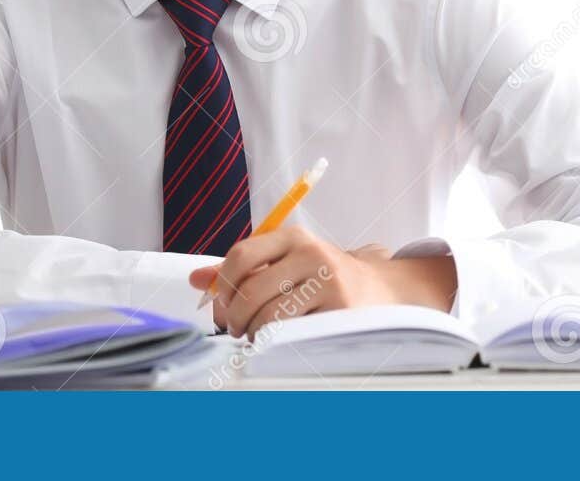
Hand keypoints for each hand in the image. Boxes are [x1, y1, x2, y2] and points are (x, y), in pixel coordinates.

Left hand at [187, 226, 457, 339]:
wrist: (383, 291)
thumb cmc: (324, 278)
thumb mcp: (287, 263)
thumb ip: (243, 269)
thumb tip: (196, 280)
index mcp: (294, 237)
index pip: (242, 255)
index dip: (223, 287)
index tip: (222, 307)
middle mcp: (312, 253)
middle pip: (251, 290)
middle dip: (235, 318)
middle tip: (235, 329)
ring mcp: (329, 282)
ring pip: (269, 317)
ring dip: (255, 334)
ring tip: (258, 336)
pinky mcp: (341, 310)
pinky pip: (293, 333)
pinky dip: (278, 342)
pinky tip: (281, 341)